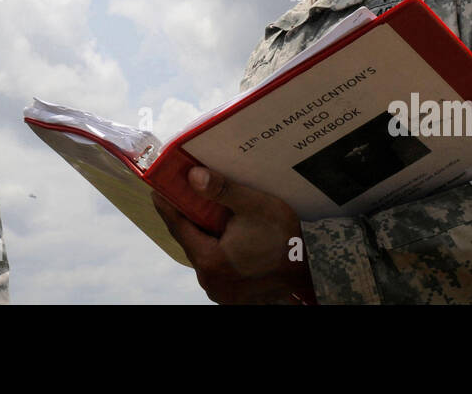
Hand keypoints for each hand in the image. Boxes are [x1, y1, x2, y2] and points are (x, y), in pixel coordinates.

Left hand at [152, 167, 315, 303]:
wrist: (314, 270)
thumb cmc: (285, 239)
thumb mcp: (254, 206)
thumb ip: (222, 190)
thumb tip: (193, 176)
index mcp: (210, 260)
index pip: (178, 227)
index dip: (167, 205)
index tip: (156, 188)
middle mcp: (210, 281)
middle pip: (189, 241)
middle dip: (186, 217)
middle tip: (181, 193)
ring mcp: (221, 291)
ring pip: (203, 254)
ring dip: (203, 234)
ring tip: (204, 211)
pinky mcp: (232, 295)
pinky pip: (216, 265)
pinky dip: (216, 248)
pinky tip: (223, 233)